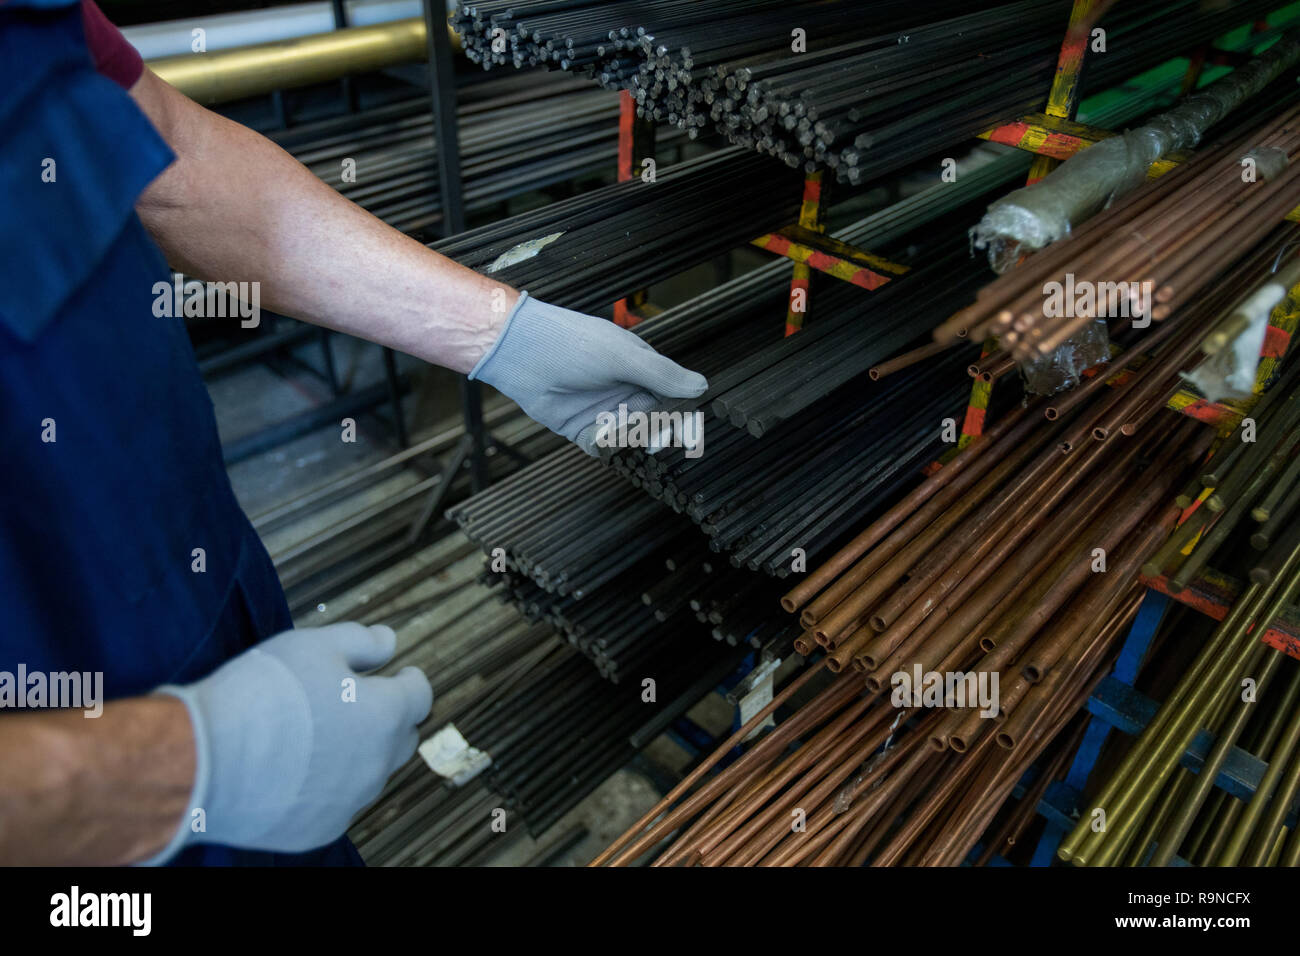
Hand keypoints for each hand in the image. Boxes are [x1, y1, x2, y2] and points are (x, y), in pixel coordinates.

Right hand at [150, 623, 430, 859]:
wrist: (205, 759)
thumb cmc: (260, 695)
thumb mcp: (314, 645)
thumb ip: (362, 642)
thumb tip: (389, 641)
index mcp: (384, 715)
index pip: (420, 696)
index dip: (410, 680)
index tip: (401, 675)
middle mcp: (377, 764)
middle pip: (401, 738)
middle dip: (389, 718)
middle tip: (358, 703)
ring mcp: (350, 802)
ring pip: (370, 773)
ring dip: (358, 753)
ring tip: (318, 735)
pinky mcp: (321, 829)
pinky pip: (337, 804)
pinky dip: (327, 787)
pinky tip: (296, 770)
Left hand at [469, 292, 708, 453]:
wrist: (522, 354)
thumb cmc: (571, 343)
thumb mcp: (623, 355)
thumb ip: (662, 374)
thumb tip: (701, 386)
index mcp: (639, 367)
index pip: (671, 395)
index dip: (681, 414)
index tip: (689, 430)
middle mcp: (624, 390)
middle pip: (654, 421)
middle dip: (660, 433)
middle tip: (659, 439)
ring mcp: (604, 410)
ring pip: (632, 437)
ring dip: (635, 442)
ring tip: (634, 440)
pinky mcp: (582, 429)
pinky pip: (603, 447)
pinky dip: (608, 449)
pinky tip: (608, 443)